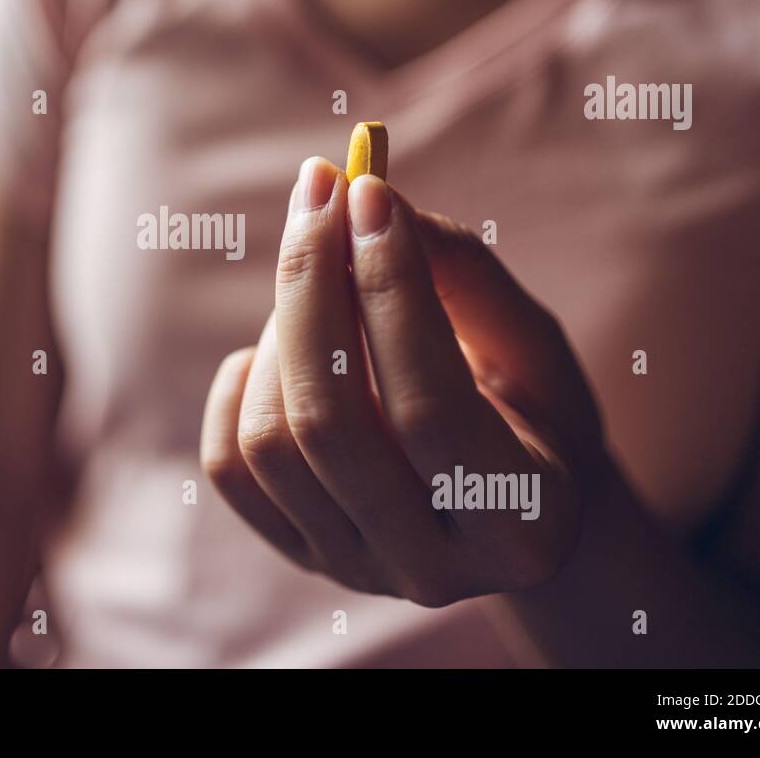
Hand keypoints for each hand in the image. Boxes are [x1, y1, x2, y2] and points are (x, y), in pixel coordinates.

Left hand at [201, 157, 605, 605]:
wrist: (508, 501)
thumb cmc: (529, 408)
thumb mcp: (530, 344)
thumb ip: (466, 276)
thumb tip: (373, 204)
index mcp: (519, 521)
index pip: (428, 404)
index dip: (391, 292)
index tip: (369, 192)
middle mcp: (430, 567)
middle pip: (329, 423)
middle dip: (313, 288)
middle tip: (320, 193)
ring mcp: (353, 567)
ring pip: (270, 442)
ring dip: (282, 333)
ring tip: (320, 285)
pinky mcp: (297, 552)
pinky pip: (228, 464)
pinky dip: (239, 385)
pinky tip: (280, 351)